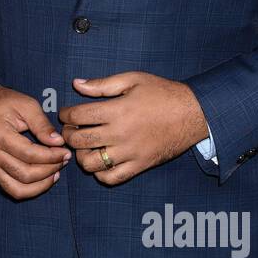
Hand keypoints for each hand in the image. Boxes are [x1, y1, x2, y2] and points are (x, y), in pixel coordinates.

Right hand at [0, 83, 71, 199]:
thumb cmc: (3, 102)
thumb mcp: (26, 105)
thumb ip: (42, 124)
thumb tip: (58, 142)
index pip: (30, 155)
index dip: (52, 156)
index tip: (66, 151)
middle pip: (25, 174)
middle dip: (50, 169)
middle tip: (64, 159)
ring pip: (18, 189)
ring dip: (41, 185)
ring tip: (56, 173)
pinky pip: (11, 189)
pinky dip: (30, 189)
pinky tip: (43, 179)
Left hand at [59, 72, 207, 185]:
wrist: (192, 114)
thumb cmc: (162, 93)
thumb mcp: (133, 80)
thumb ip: (102, 84)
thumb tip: (76, 84)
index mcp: (117, 111)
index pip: (78, 116)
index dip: (65, 114)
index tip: (65, 113)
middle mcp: (121, 134)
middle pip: (79, 140)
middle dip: (67, 135)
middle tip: (70, 130)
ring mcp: (130, 153)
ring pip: (91, 163)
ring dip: (81, 155)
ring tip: (85, 146)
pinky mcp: (139, 166)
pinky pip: (112, 178)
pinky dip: (100, 173)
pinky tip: (100, 161)